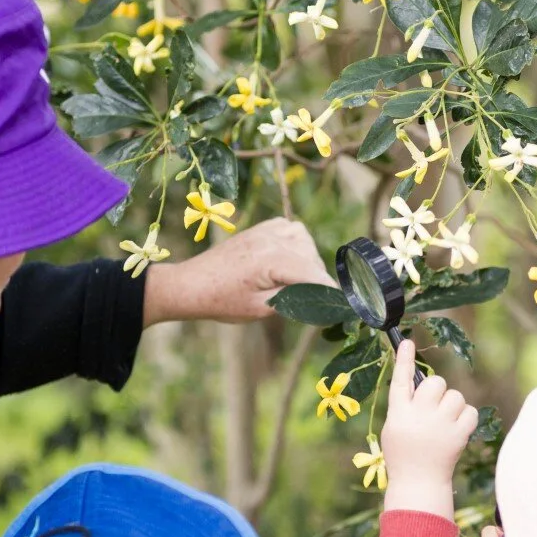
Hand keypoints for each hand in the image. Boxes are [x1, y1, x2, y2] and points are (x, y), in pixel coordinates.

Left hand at [142, 219, 332, 324]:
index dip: (330, 292)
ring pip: (305, 241)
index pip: (313, 275)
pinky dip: (297, 244)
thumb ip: (294, 299)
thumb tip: (321, 297)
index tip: (344, 306)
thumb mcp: (261, 308)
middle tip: (311, 302)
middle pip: (311, 258)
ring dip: (307, 261)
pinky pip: (292, 230)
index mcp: (270, 260)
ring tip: (297, 282)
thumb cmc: (222, 301)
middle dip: (316, 279)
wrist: (192, 284)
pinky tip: (288, 261)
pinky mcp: (261, 228)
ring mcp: (265, 230)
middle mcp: (271, 239)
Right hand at [381, 339, 477, 520]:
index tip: (406, 342)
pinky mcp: (458, 435)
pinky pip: (469, 411)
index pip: (400, 380)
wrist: (419, 482)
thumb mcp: (394, 426)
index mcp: (398, 413)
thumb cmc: (404, 453)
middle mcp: (418, 416)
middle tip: (433, 407)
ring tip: (444, 422)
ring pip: (455, 395)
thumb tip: (424, 381)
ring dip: (452, 405)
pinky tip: (457, 429)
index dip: (404, 360)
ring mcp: (439, 426)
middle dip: (437, 390)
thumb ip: (406, 404)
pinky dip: (465, 417)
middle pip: (435, 383)